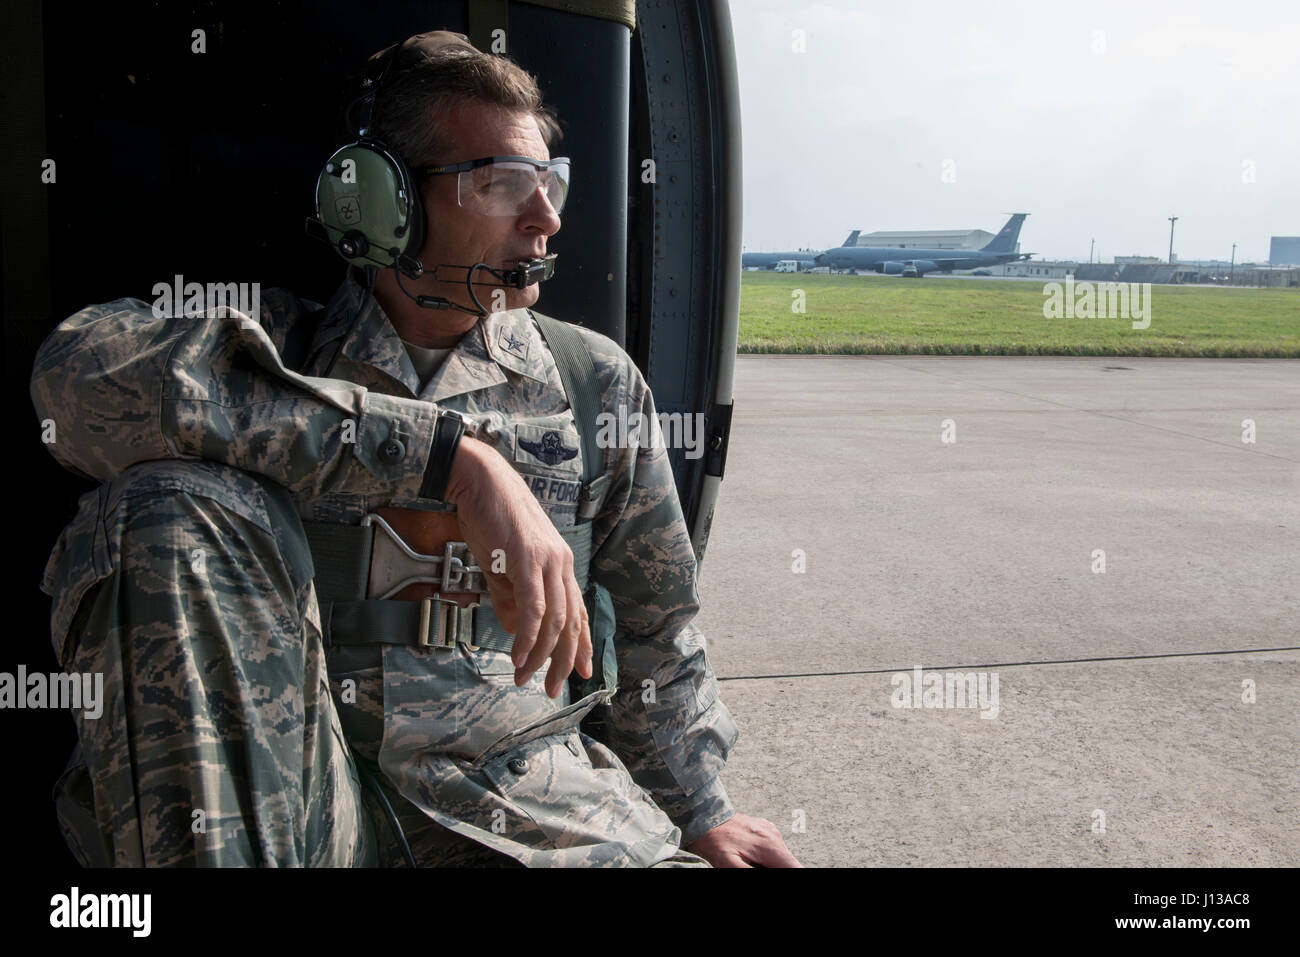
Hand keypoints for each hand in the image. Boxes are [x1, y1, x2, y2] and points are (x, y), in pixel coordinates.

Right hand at [444, 437, 592, 697]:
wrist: (480, 481)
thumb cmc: (491, 520)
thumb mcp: (502, 566)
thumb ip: (511, 599)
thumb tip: (516, 631)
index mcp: (559, 565)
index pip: (577, 612)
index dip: (581, 645)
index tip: (582, 672)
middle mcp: (561, 564)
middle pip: (570, 624)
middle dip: (563, 661)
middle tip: (553, 689)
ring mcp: (546, 561)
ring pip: (553, 620)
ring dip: (539, 655)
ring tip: (524, 677)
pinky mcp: (527, 559)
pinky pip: (532, 606)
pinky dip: (526, 635)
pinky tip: (519, 655)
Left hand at [686, 813, 801, 867]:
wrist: (702, 817)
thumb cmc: (713, 842)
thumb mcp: (729, 865)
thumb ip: (752, 874)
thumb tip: (770, 872)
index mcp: (770, 847)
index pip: (795, 868)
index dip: (793, 874)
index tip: (768, 869)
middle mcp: (774, 836)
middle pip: (788, 863)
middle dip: (777, 868)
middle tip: (752, 865)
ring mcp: (770, 830)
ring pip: (780, 856)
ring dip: (770, 863)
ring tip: (749, 861)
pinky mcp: (764, 827)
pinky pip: (772, 846)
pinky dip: (766, 855)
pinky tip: (749, 855)